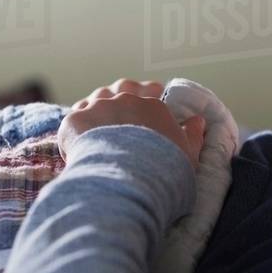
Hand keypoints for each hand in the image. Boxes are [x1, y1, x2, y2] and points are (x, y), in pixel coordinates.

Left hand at [59, 78, 205, 168]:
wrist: (129, 181)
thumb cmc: (163, 171)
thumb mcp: (187, 155)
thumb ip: (193, 135)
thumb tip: (198, 121)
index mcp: (153, 106)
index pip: (151, 92)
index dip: (149, 101)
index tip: (147, 114)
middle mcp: (125, 100)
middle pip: (121, 91)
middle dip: (121, 102)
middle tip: (120, 123)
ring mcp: (98, 108)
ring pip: (95, 101)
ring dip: (97, 113)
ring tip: (97, 133)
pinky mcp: (75, 121)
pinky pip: (73, 122)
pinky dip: (75, 133)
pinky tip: (79, 148)